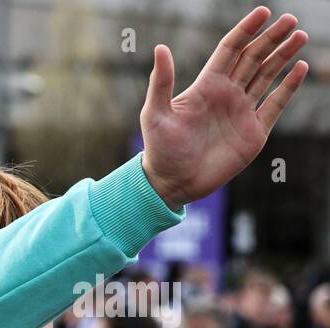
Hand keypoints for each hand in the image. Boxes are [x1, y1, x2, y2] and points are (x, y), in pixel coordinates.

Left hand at [141, 7, 308, 208]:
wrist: (172, 183)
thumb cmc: (159, 149)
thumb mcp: (154, 114)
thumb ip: (161, 82)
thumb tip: (160, 48)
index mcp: (206, 86)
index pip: (230, 50)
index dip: (246, 30)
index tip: (264, 12)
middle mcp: (227, 94)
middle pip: (254, 58)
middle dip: (271, 38)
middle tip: (290, 19)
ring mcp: (242, 112)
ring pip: (267, 76)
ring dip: (283, 56)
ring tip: (299, 36)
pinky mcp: (254, 132)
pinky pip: (275, 105)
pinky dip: (288, 87)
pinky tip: (300, 69)